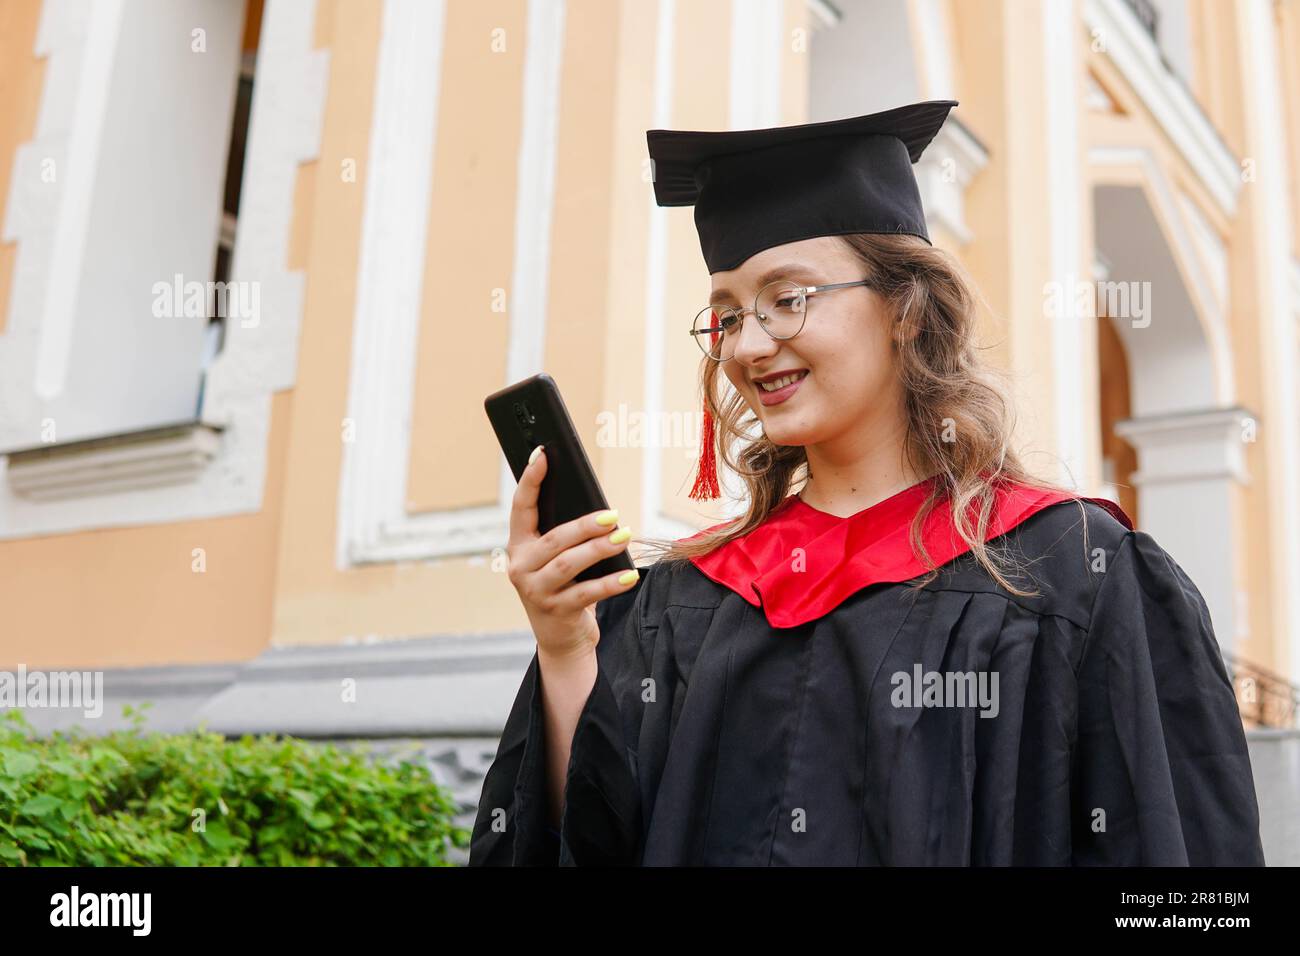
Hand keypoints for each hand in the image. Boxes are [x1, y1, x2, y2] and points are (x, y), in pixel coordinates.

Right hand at [505, 445, 640, 659]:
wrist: (560, 638)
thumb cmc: (564, 586)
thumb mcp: (558, 559)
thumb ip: (567, 536)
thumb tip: (600, 510)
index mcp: (519, 545)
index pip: (521, 507)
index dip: (531, 480)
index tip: (543, 453)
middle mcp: (521, 566)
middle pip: (554, 539)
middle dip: (585, 525)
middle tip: (612, 515)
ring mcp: (535, 591)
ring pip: (569, 563)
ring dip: (600, 549)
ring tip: (624, 537)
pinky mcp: (555, 611)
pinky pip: (587, 593)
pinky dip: (611, 583)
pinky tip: (629, 575)